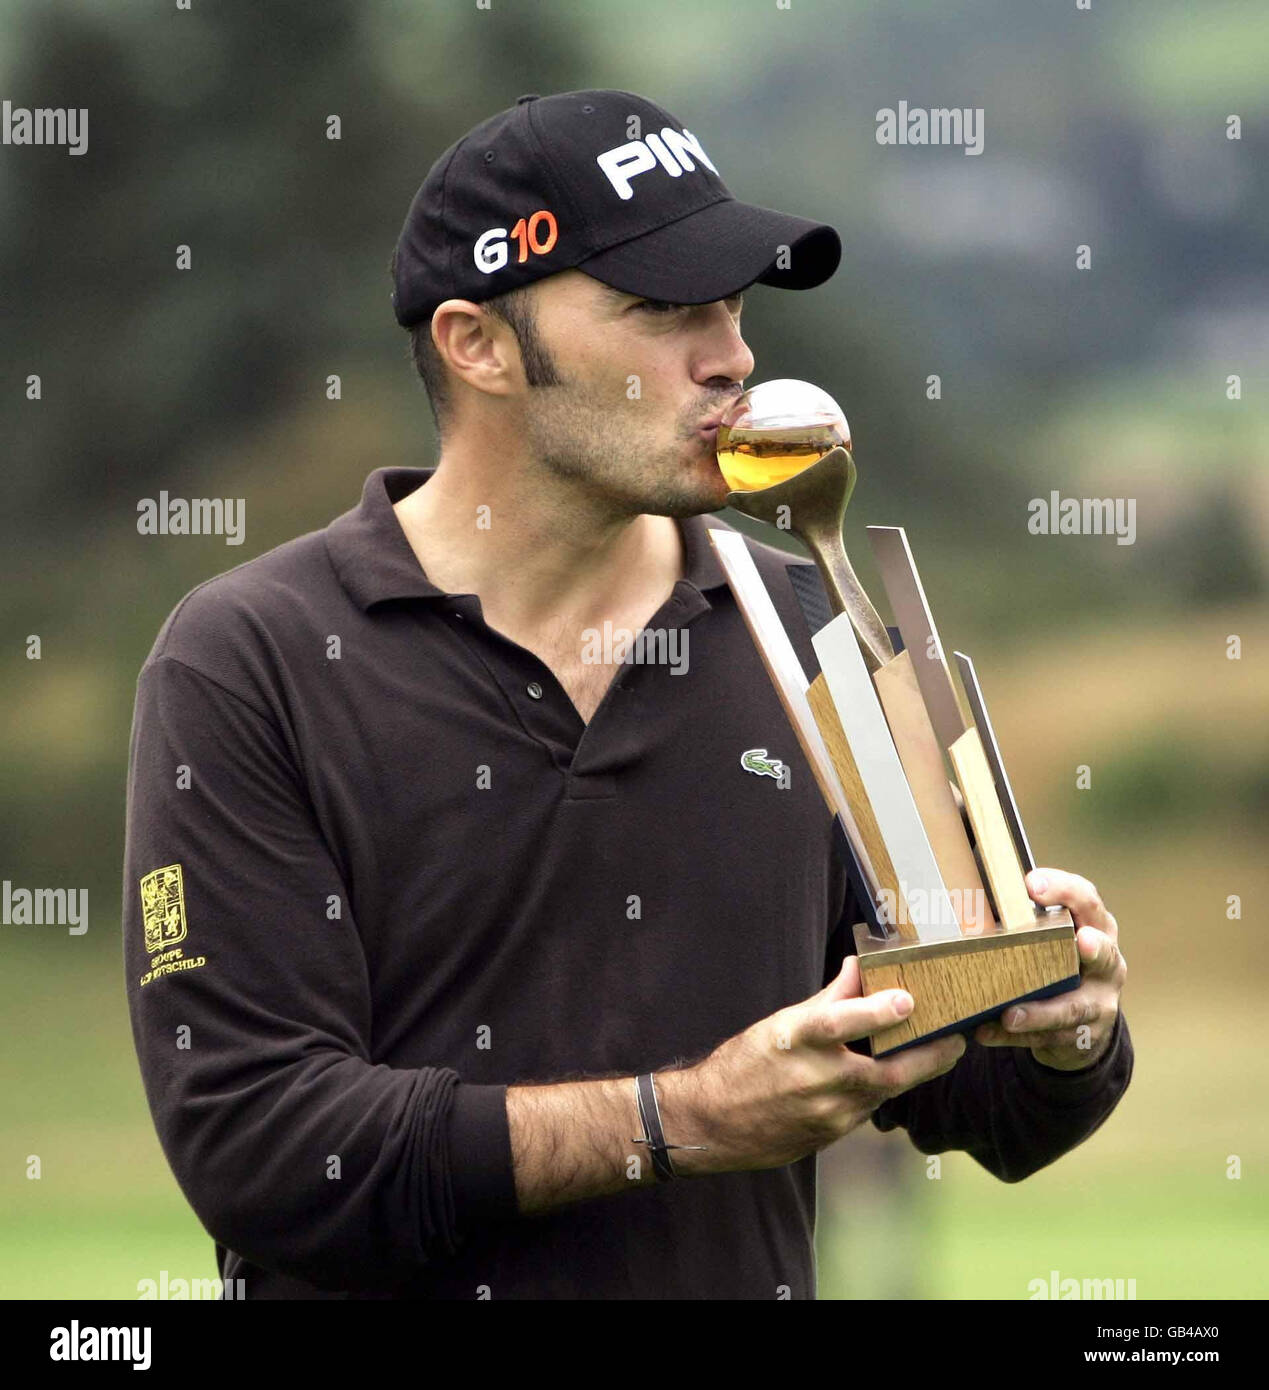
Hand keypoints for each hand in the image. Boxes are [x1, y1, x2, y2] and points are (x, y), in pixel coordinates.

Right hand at [659, 955, 966, 1174]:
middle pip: (885, 1073)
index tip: (908, 999)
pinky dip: (880, 1091)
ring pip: (882, 1093)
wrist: (711, 1124)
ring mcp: (824, 1115)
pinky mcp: (829, 1136)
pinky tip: (886, 1076)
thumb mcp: (780, 1022)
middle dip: (929, 1058)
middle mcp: (813, 1080)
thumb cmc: (744, 1063)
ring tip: (931, 1051)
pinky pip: (866, 1110)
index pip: (839, 1023)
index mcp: (795, 1041)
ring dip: (908, 1073)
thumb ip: (829, 998)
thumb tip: (860, 968)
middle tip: (957, 1041)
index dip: (875, 1011)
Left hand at [973, 868, 1125, 1070]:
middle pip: (1104, 954)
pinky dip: (1012, 1037)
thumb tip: (966, 878)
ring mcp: (1099, 1003)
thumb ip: (1022, 913)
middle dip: (1095, 949)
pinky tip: (984, 1032)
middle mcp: (1107, 964)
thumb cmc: (1054, 958)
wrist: (1080, 1020)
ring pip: (1074, 1008)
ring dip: (1040, 1012)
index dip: (1064, 889)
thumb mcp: (1049, 933)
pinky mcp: (1083, 1037)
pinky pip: (1047, 1039)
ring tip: (1009, 1014)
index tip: (1032, 883)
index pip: (1087, 901)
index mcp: (1095, 926)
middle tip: (1082, 942)